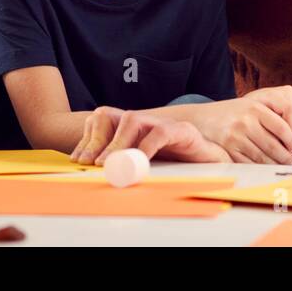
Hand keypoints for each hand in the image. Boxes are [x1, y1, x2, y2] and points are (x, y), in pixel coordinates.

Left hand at [71, 107, 229, 164]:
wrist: (211, 164)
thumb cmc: (176, 165)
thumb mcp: (142, 165)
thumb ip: (122, 165)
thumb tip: (97, 174)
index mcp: (133, 127)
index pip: (102, 120)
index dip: (88, 138)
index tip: (80, 159)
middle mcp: (145, 120)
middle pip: (112, 116)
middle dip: (98, 139)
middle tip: (92, 163)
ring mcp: (163, 122)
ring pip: (133, 120)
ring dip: (117, 143)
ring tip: (109, 163)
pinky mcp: (181, 131)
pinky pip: (160, 133)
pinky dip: (146, 147)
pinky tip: (139, 162)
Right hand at [186, 87, 291, 163]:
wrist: (203, 118)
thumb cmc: (234, 114)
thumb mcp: (251, 106)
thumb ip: (271, 118)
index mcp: (255, 107)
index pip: (283, 128)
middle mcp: (246, 121)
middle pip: (274, 146)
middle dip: (286, 157)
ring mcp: (236, 136)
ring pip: (263, 157)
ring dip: (274, 165)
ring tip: (281, 165)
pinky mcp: (228, 149)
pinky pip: (250, 163)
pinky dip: (260, 168)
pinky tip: (265, 168)